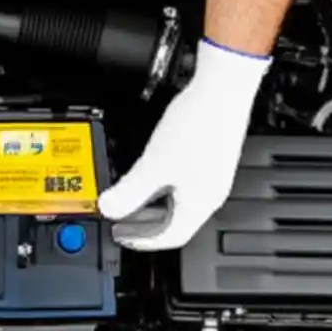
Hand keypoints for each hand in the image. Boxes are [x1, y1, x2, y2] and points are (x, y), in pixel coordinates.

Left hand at [98, 39, 270, 249]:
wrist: (222, 89)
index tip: (122, 236)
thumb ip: (128, 191)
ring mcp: (213, 175)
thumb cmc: (198, 125)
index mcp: (199, 204)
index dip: (142, 241)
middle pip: (174, 221)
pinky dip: (163, 185)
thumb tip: (109, 209)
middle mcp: (210, 193)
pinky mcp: (211, 156)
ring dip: (152, 203)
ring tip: (131, 197)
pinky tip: (152, 172)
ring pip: (178, 201)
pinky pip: (183, 182)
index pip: (169, 238)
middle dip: (145, 222)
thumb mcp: (152, 165)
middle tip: (122, 219)